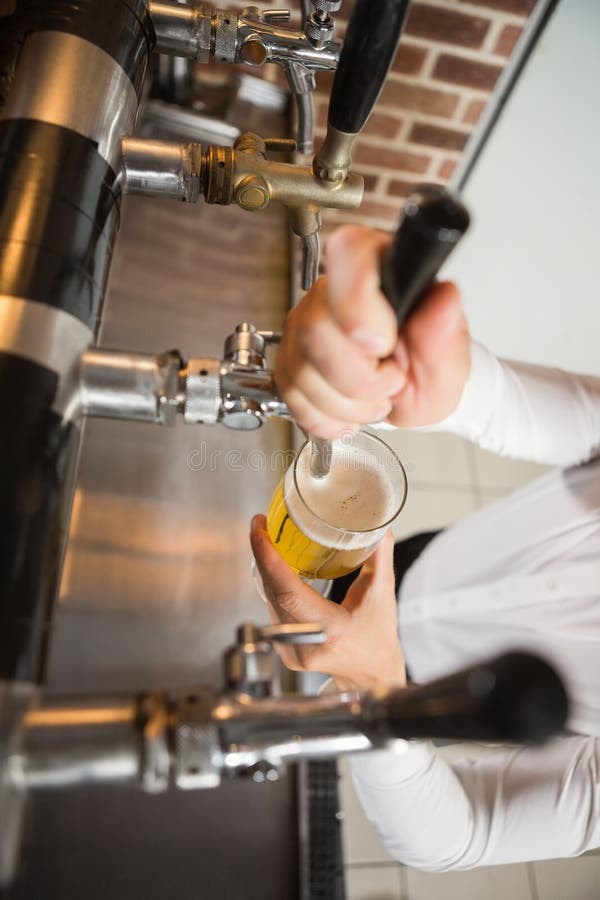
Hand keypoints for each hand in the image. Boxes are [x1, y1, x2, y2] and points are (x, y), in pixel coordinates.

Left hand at [250, 515, 405, 693]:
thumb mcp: (382, 595)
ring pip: (270, 602)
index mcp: (332, 630)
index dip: (269, 560)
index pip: (289, 592)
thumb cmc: (378, 637)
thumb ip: (379, 558)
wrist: (373, 673)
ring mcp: (293, 652)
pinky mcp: (286, 652)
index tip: (259, 532)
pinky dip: (273, 588)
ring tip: (267, 541)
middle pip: (274, 593)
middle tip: (260, 526)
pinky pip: (272, 612)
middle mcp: (307, 644)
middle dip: (263, 556)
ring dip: (266, 570)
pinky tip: (275, 570)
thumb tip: (380, 527)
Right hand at [275, 225, 470, 437]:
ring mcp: (304, 325)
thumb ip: (445, 333)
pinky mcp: (288, 360)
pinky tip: (349, 409)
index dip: (357, 305)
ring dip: (346, 403)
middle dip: (359, 377)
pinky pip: (292, 395)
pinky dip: (326, 416)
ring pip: (302, 370)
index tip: (383, 344)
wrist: (412, 394)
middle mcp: (331, 292)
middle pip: (315, 328)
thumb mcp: (450, 362)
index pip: (348, 255)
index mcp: (378, 269)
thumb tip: (444, 297)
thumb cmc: (428, 367)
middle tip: (390, 380)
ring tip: (374, 398)